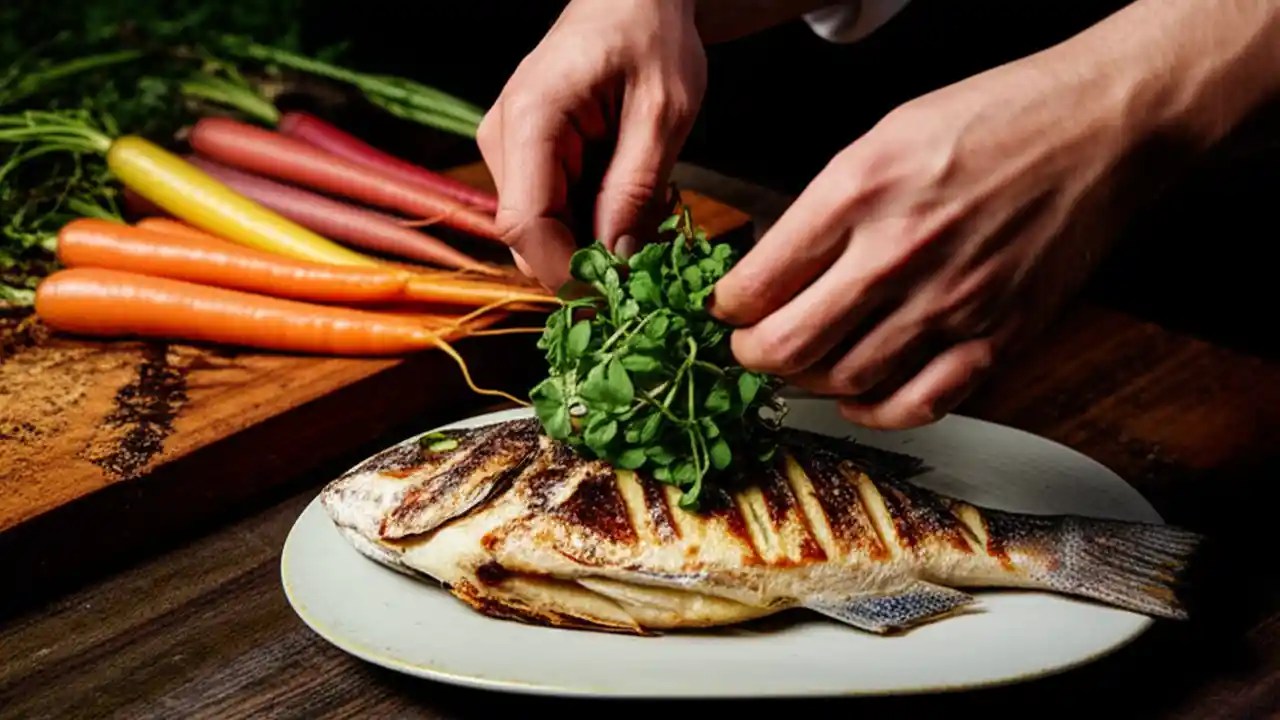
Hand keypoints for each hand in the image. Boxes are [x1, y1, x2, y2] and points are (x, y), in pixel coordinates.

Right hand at [476, 0, 706, 288]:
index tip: (616, 297)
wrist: (632, 1)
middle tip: (647, 264)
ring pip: (541, 234)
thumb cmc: (650, 40)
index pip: (524, 223)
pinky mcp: (527, 160)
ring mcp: (510, 151)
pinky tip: (631, 206)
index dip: (566, 271)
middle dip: (585, 264)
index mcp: (530, 120)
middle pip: (527, 238)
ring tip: (648, 220)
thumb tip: (618, 264)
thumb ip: (636, 188)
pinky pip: (553, 214)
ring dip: (593, 245)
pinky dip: (592, 226)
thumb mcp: (663, 114)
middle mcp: (504, 139)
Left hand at [710, 48, 1164, 429]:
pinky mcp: (997, 337)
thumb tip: (777, 264)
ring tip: (803, 365)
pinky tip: (861, 398)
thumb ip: (827, 205)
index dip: (728, 306)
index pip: (759, 280)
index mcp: (860, 191)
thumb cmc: (997, 120)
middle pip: (790, 344)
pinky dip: (877, 411)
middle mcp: (898, 253)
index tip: (728, 308)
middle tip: (750, 348)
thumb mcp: (885, 136)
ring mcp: (950, 304)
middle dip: (753, 355)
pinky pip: (919, 403)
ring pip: (845, 381)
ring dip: (809, 382)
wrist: (1100, 130)